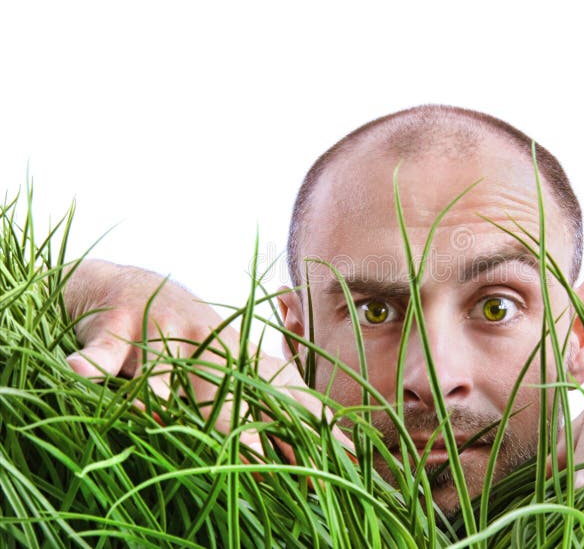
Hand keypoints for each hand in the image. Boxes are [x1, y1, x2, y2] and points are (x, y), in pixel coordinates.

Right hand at [63, 259, 351, 457]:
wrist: (132, 285)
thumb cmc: (189, 342)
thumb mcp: (229, 367)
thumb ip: (263, 404)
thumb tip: (314, 455)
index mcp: (239, 357)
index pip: (281, 393)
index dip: (308, 422)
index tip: (339, 457)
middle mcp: (208, 342)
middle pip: (223, 387)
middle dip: (240, 425)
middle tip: (259, 462)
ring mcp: (163, 331)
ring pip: (164, 367)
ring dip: (163, 391)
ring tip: (160, 413)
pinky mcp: (117, 325)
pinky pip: (104, 347)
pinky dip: (93, 360)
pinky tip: (81, 371)